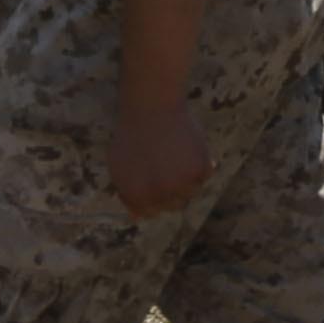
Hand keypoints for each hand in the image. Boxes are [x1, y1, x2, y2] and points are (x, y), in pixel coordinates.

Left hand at [110, 86, 210, 220]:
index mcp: (137, 197)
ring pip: (190, 192)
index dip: (152, 196)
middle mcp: (159, 196)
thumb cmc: (133, 134)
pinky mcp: (199, 170)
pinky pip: (205, 175)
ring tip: (178, 153)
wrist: (151, 107)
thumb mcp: (119, 166)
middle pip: (172, 205)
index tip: (154, 179)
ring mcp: (181, 185)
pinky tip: (188, 146)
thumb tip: (136, 215)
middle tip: (167, 164)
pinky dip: (201, 163)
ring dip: (187, 177)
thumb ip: (128, 193)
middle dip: (170, 188)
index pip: (148, 213)